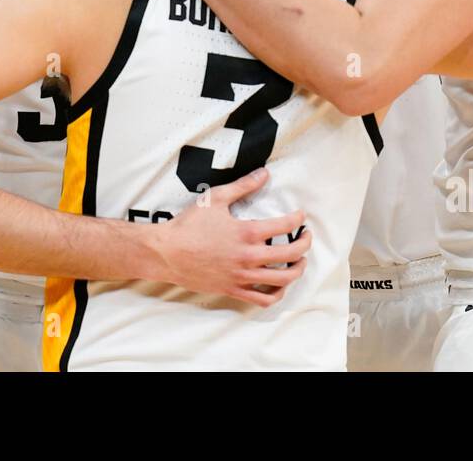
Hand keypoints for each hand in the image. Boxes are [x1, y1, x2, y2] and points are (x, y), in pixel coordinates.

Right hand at [148, 168, 309, 306]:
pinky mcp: (234, 290)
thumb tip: (264, 174)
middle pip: (291, 254)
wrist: (166, 253)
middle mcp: (249, 257)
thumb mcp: (215, 198)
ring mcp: (242, 276)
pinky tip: (279, 285)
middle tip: (306, 237)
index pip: (285, 226)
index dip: (297, 219)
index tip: (300, 216)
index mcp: (247, 233)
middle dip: (304, 244)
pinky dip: (276, 294)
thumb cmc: (189, 225)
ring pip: (282, 280)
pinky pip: (262, 299)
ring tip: (299, 262)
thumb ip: (243, 186)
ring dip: (297, 270)